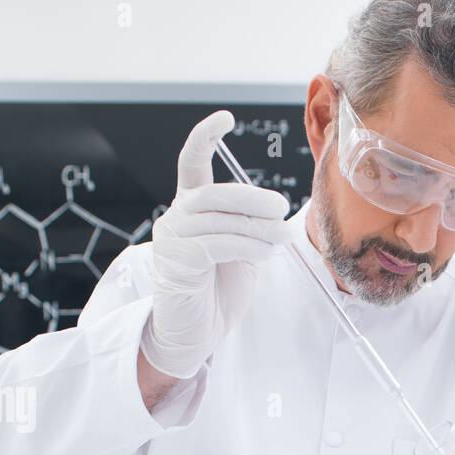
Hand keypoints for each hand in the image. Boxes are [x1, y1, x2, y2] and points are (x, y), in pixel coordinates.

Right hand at [140, 110, 292, 378]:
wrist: (194, 336)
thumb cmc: (219, 294)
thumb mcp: (242, 252)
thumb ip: (251, 228)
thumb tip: (278, 215)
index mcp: (191, 209)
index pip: (191, 163)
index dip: (205, 137)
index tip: (226, 118)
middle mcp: (176, 218)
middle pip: (214, 192)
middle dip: (252, 197)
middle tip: (281, 208)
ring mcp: (173, 239)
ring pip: (219, 219)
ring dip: (257, 228)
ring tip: (281, 239)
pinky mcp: (177, 262)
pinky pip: (216, 243)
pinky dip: (245, 246)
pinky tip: (263, 254)